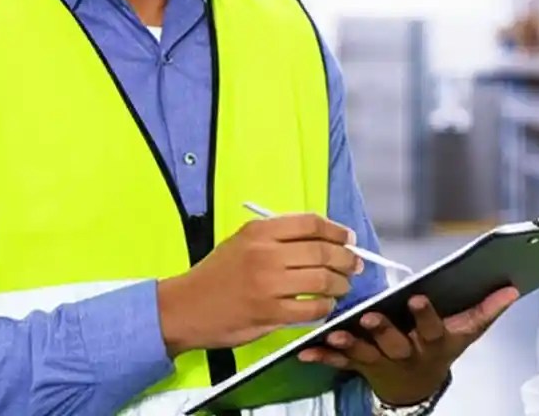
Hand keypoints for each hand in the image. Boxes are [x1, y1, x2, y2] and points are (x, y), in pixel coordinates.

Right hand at [156, 214, 363, 356]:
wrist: (185, 308)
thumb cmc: (217, 274)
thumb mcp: (242, 242)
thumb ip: (279, 237)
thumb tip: (324, 240)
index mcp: (260, 231)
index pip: (311, 224)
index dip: (337, 231)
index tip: (348, 239)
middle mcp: (266, 254)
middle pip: (323, 252)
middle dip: (346, 260)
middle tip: (354, 266)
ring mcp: (269, 284)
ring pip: (322, 280)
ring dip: (340, 285)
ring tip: (341, 287)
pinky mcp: (270, 313)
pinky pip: (312, 308)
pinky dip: (325, 307)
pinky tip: (325, 305)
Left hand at [297, 286, 519, 405]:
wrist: (416, 389)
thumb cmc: (440, 350)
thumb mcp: (466, 334)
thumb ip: (486, 310)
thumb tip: (512, 288)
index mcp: (433, 343)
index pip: (433, 329)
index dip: (425, 316)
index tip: (418, 297)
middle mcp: (407, 354)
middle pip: (395, 344)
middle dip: (383, 330)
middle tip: (370, 317)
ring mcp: (382, 362)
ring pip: (364, 354)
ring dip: (349, 344)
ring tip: (335, 334)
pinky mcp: (360, 365)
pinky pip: (340, 363)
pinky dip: (323, 356)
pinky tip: (306, 350)